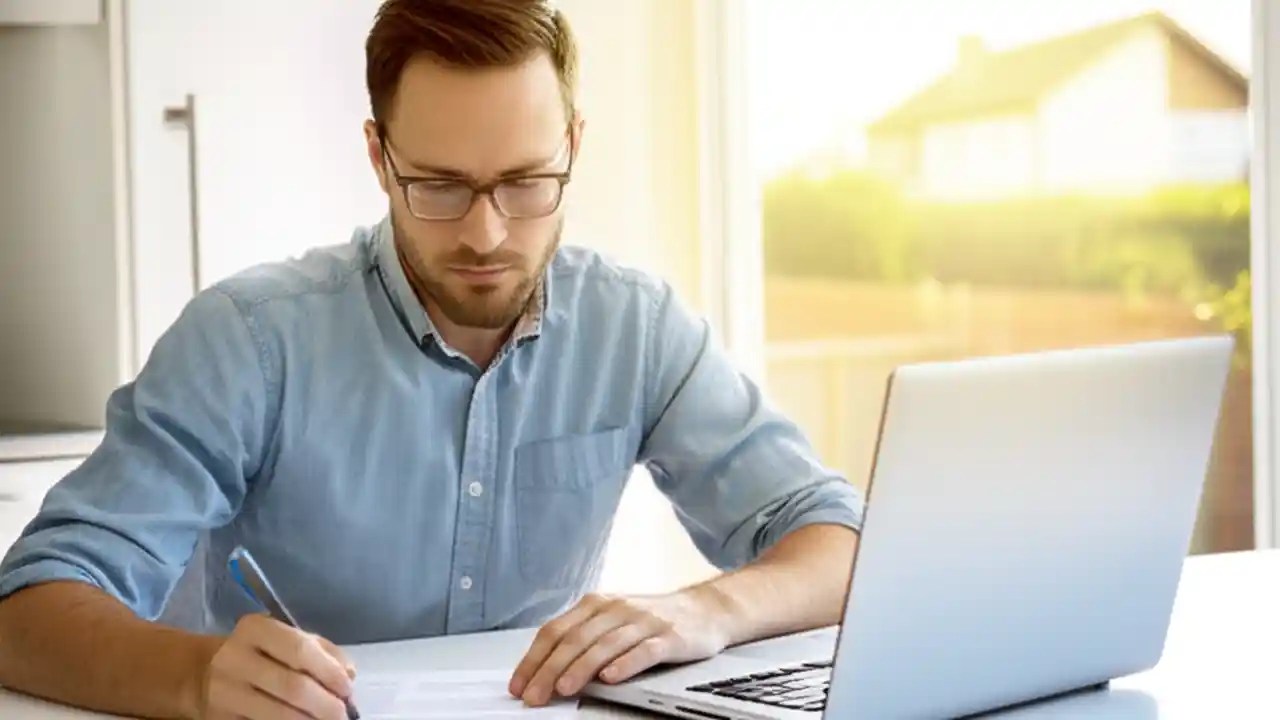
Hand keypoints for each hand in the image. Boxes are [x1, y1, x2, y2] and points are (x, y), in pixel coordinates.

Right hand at [193, 613, 356, 719]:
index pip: (300, 650)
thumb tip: (349, 674)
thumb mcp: (287, 639)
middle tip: (342, 715)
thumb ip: (322, 651)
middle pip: (292, 686)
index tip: (347, 689)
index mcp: (255, 629)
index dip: (329, 672)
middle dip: (325, 705)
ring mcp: (224, 691)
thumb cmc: (258, 653)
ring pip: (277, 714)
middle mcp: (234, 658)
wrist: (201, 673)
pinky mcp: (219, 718)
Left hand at [508, 589, 732, 706]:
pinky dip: (625, 664)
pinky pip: (644, 650)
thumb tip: (543, 669)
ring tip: (563, 688)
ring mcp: (644, 621)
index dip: (533, 659)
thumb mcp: (613, 620)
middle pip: (576, 640)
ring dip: (581, 668)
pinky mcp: (669, 636)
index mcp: (596, 604)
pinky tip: (611, 677)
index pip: (555, 631)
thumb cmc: (653, 618)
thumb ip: (583, 638)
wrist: (706, 608)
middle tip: (534, 696)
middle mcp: (616, 608)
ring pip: (605, 645)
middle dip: (549, 670)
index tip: (519, 684)